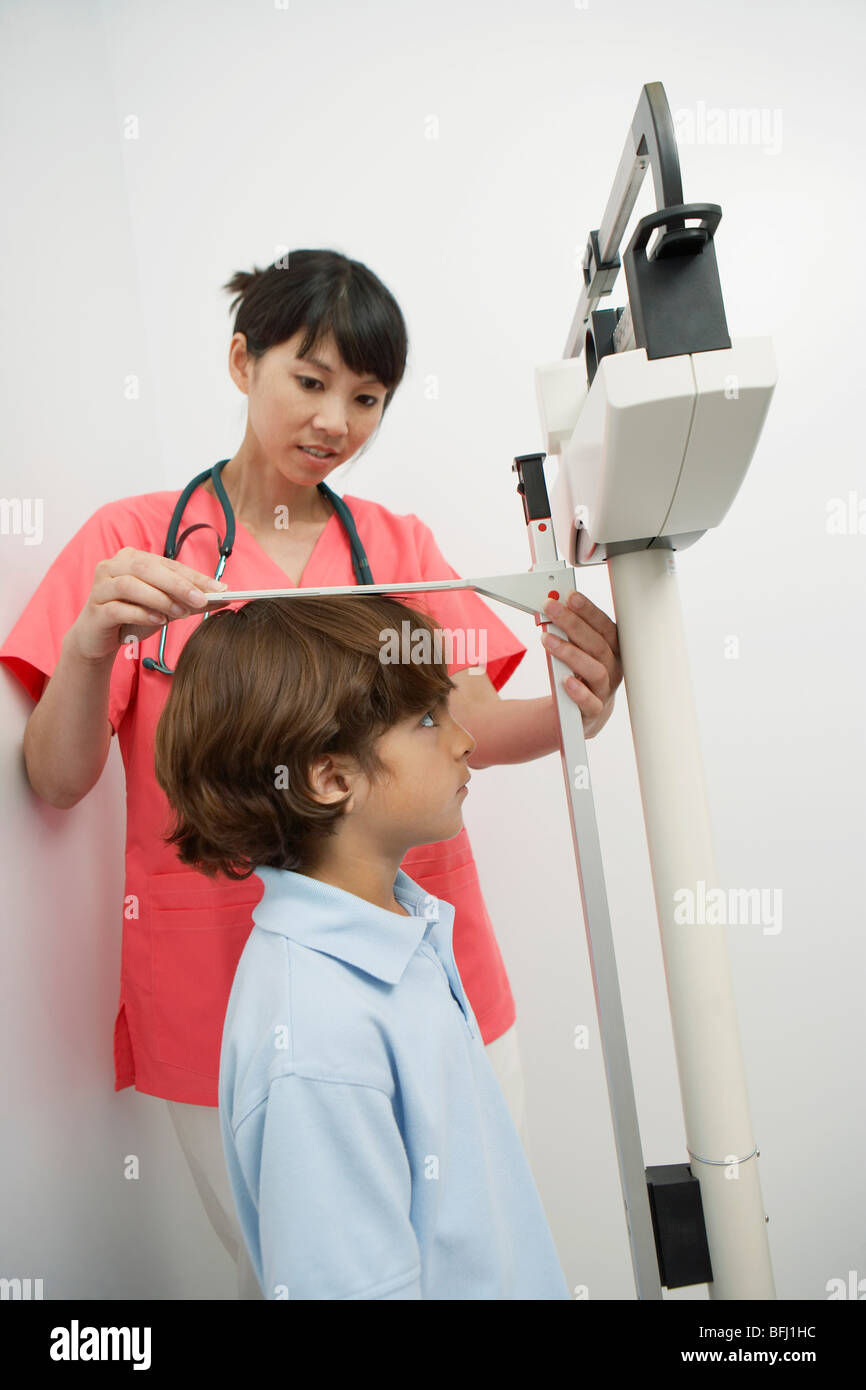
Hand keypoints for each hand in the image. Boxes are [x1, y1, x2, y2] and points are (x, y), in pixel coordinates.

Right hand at [68, 548, 230, 662]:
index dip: (194, 576)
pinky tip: (158, 621)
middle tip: (202, 599)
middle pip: (147, 568)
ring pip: (130, 585)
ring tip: (179, 613)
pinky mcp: (95, 610)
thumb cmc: (132, 617)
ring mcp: (100, 587)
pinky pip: (118, 608)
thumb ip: (188, 600)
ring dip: (159, 598)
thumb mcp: (164, 607)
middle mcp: (112, 566)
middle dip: (178, 584)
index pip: (168, 564)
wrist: (98, 639)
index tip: (220, 589)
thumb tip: (222, 597)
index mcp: (132, 558)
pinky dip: (141, 614)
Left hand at [540, 592, 621, 738]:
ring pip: (596, 671)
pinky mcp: (593, 712)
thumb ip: (568, 631)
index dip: (589, 610)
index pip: (605, 626)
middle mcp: (612, 668)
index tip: (570, 596)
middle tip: (550, 609)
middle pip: (598, 644)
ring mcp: (605, 691)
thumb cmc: (579, 673)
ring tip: (547, 640)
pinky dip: (579, 691)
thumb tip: (552, 606)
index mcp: (612, 649)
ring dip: (570, 652)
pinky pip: (590, 703)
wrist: (583, 713)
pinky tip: (564, 680)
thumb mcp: (576, 650)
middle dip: (573, 623)